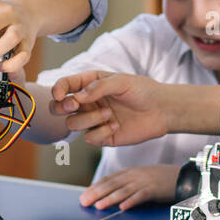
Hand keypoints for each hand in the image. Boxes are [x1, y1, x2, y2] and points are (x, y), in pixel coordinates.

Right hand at [48, 71, 170, 145]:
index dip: (57, 89)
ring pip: (72, 124)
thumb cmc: (143, 90)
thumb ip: (98, 88)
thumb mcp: (121, 81)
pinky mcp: (102, 136)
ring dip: (87, 119)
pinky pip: (89, 138)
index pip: (65, 86)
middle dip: (61, 107)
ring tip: (108, 114)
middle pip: (59, 108)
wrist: (161, 110)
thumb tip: (76, 97)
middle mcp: (88, 102)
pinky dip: (100, 132)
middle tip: (74, 105)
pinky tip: (115, 126)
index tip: (59, 94)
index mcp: (89, 84)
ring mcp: (94, 120)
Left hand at [80, 163, 179, 210]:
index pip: (108, 179)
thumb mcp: (140, 178)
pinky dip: (131, 201)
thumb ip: (126, 184)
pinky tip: (123, 207)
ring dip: (109, 198)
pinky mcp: (153, 190)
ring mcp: (143, 182)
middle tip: (84, 202)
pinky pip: (140, 196)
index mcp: (129, 172)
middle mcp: (134, 176)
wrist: (181, 176)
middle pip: (111, 184)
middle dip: (96, 193)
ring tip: (99, 206)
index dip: (95, 187)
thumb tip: (109, 195)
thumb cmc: (159, 179)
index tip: (84, 196)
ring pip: (123, 190)